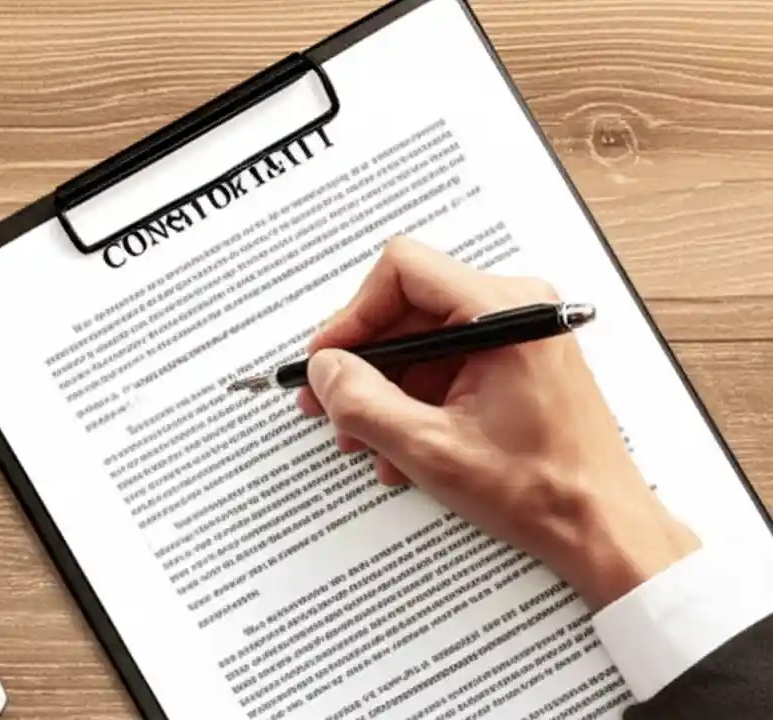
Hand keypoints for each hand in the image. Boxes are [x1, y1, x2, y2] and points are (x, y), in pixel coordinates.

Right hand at [300, 236, 699, 608]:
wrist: (603, 529)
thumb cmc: (542, 491)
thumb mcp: (429, 448)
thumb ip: (363, 402)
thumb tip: (324, 369)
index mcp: (504, 312)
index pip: (402, 272)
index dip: (353, 314)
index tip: (328, 358)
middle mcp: (515, 309)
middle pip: (407, 308)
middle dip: (363, 362)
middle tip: (329, 403)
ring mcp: (517, 336)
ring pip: (421, 342)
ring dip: (384, 390)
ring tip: (362, 439)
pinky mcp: (515, 364)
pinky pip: (445, 366)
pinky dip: (413, 402)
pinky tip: (398, 448)